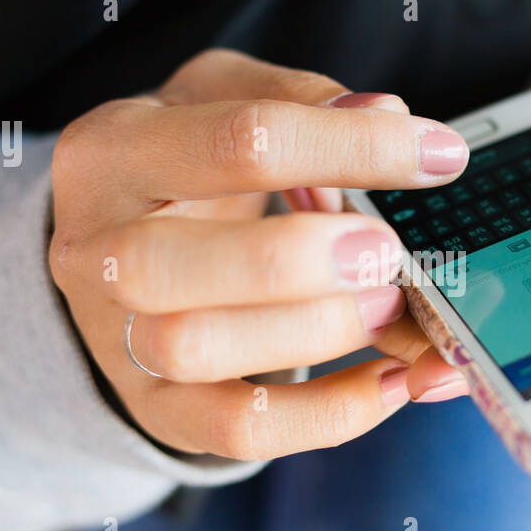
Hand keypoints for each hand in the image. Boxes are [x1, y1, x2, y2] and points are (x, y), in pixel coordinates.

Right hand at [49, 49, 471, 460]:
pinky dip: (331, 414)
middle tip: (386, 251)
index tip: (437, 156)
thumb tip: (389, 116)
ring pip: (196, 352)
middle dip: (297, 260)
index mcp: (115, 150)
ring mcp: (115, 339)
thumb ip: (298, 99)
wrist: (117, 247)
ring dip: (316, 332)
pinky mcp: (159, 409)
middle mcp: (93, 249)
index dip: (349, 147)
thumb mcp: (222, 98)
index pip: (235, 141)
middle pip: (166, 266)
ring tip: (390, 307)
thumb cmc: (186, 165)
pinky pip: (238, 432)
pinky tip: (394, 380)